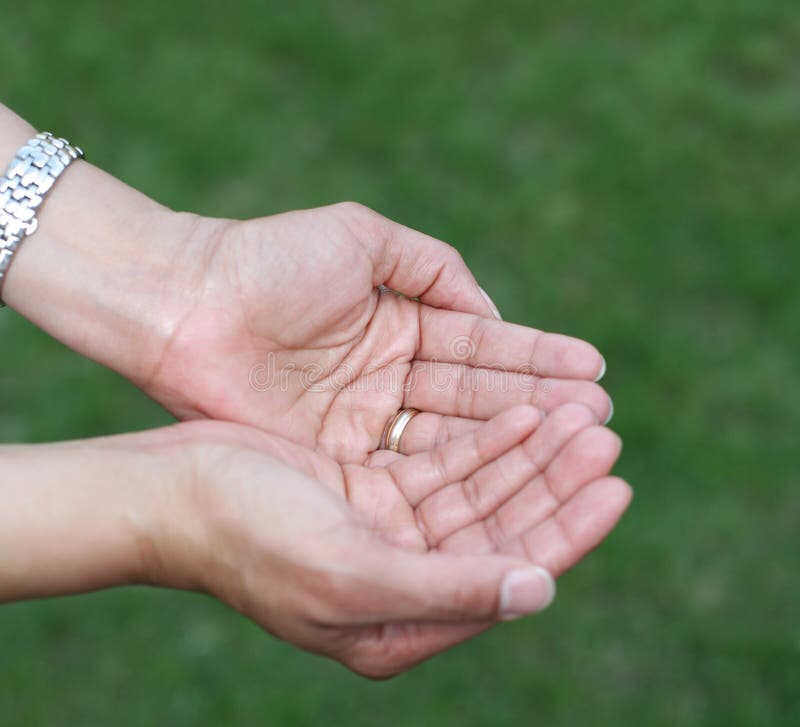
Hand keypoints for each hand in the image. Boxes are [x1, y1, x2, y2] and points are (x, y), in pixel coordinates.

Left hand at [0, 105, 609, 464]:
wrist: (186, 303)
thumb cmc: (269, 260)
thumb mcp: (364, 238)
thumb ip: (434, 267)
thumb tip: (490, 313)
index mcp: (400, 322)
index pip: (482, 344)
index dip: (537, 357)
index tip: (593, 369)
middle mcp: (392, 376)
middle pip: (479, 395)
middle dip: (540, 405)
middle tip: (602, 418)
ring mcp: (368, 421)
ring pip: (454, 435)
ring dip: (515, 441)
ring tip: (578, 443)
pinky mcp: (338, 459)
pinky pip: (410, 465)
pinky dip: (459, 470)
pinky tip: (512, 474)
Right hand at [150, 401, 628, 676]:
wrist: (173, 490)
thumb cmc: (249, 536)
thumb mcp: (351, 572)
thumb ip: (448, 588)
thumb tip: (541, 592)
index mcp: (402, 623)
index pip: (510, 575)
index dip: (568, 531)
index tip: (615, 486)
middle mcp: (406, 580)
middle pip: (505, 526)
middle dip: (555, 482)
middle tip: (603, 434)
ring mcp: (393, 530)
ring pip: (482, 489)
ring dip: (528, 452)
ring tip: (577, 414)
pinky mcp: (376, 487)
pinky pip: (446, 462)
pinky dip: (485, 438)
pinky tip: (521, 410)